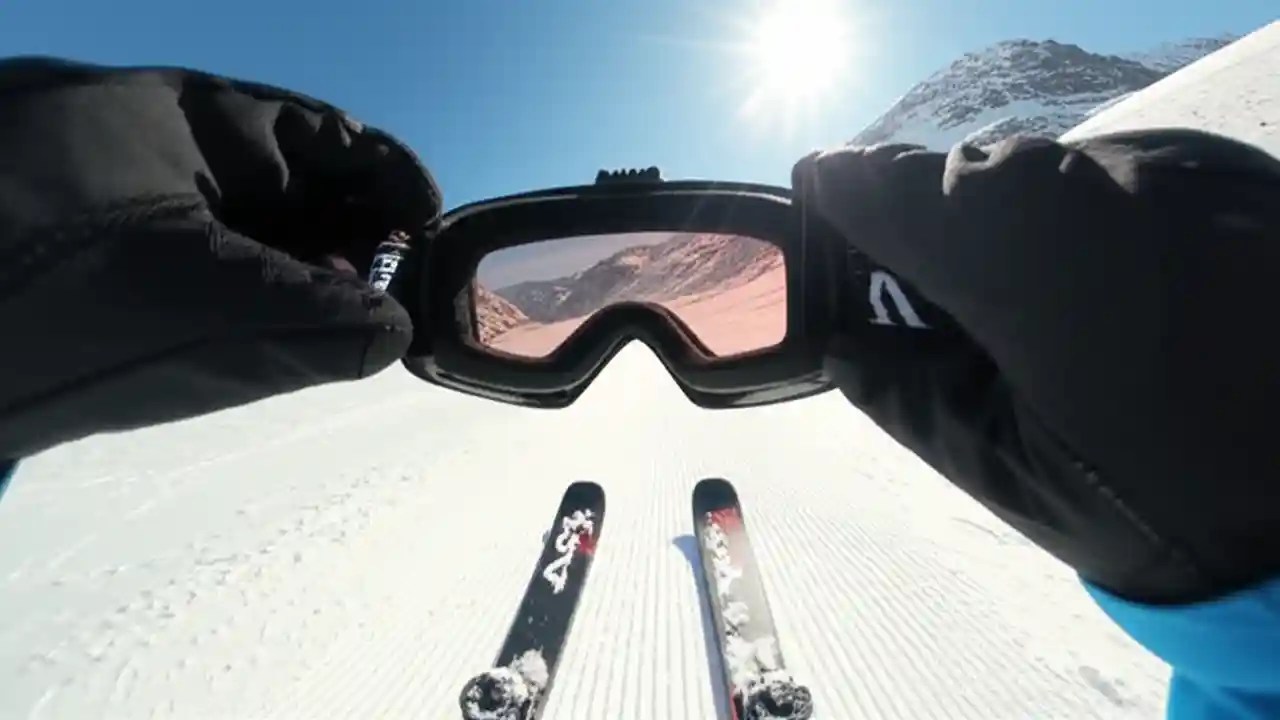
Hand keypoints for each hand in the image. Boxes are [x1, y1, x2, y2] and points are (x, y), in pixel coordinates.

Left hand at [0, 57, 440, 457]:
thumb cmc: (47, 306)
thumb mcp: (208, 316)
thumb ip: (324, 324)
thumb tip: (392, 333)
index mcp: (182, 119)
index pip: (321, 133)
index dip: (390, 181)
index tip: (431, 236)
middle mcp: (148, 139)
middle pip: (285, 177)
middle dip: (348, 237)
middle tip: (380, 300)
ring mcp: (112, 191)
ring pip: (239, 221)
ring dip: (293, 272)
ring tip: (325, 325)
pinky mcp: (85, 247)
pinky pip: (190, 255)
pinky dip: (235, 291)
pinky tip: (251, 330)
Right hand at [793, 130, 1279, 603]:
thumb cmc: (1150, 504)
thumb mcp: (1006, 471)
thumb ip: (905, 398)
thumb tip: (843, 346)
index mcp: (1030, 269)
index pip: (901, 192)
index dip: (846, 188)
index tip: (818, 189)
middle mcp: (1104, 191)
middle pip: (973, 174)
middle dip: (930, 215)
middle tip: (921, 277)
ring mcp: (1177, 172)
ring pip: (1047, 169)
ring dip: (1011, 215)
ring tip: (1028, 295)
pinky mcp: (1229, 172)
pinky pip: (1117, 172)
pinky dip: (1086, 213)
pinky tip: (1107, 281)